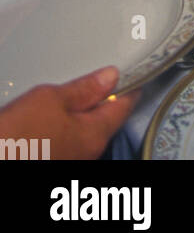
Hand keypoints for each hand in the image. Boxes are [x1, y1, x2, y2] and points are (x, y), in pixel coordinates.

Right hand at [0, 67, 138, 160]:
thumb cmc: (17, 137)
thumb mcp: (51, 100)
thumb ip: (84, 88)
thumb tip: (110, 76)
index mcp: (95, 134)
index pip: (124, 105)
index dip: (131, 85)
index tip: (136, 73)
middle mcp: (88, 152)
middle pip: (106, 118)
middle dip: (105, 97)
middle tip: (103, 76)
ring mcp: (73, 159)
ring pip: (87, 128)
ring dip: (84, 110)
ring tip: (73, 91)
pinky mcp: (57, 159)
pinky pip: (71, 137)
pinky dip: (70, 122)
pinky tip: (56, 113)